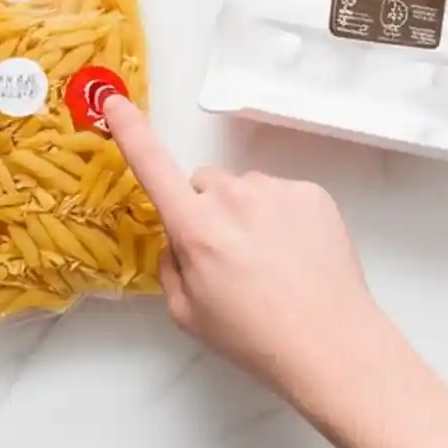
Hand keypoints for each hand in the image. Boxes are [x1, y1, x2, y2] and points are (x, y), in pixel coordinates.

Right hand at [103, 96, 377, 391]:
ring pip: (244, 190)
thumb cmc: (253, 337)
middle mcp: (233, 197)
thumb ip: (169, 267)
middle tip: (229, 257)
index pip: (153, 167)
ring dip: (246, 214)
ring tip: (270, 262)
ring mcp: (276, 190)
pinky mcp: (312, 192)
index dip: (131, 132)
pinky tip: (296, 255)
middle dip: (205, 210)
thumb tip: (176, 240)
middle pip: (202, 184)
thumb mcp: (187, 314)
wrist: (332, 345)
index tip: (114, 102)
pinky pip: (281, 195)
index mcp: (196, 228)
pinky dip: (282, 218)